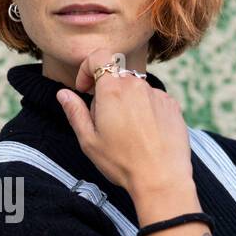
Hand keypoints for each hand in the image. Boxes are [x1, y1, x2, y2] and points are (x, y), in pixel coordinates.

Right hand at [54, 49, 193, 194]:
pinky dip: (145, 111)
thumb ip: (75, 112)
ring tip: (128, 134)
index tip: (85, 90)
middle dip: (106, 93)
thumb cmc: (121, 162)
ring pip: (135, 89)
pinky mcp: (172, 105)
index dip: (88, 69)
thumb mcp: (89, 140)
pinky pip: (153, 99)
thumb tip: (63, 93)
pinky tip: (145, 135)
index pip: (98, 57)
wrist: (161, 178)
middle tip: (106, 123)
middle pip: (116, 77)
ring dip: (127, 103)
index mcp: (112, 90)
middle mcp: (136, 85)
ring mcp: (157, 94)